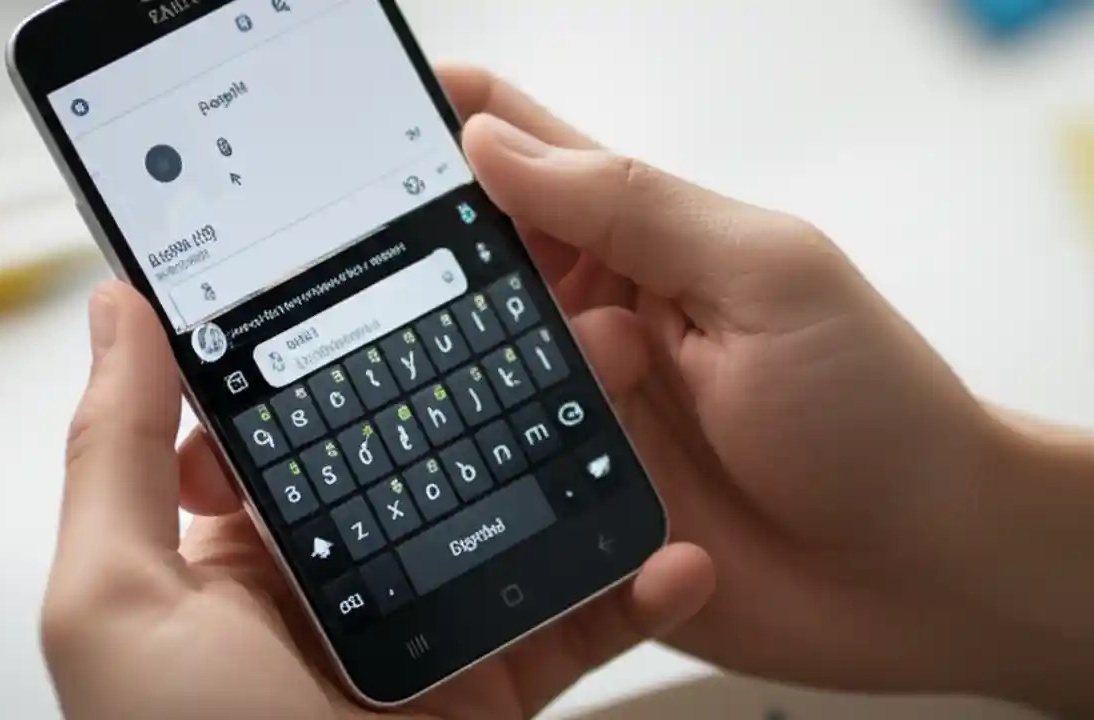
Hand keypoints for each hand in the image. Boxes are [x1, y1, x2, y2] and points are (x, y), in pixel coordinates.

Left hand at [40, 72, 716, 719]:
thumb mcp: (116, 606)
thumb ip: (118, 451)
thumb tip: (122, 307)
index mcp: (233, 547)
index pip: (303, 406)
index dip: (357, 328)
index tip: (420, 257)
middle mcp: (330, 579)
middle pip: (426, 447)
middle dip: (495, 375)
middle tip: (556, 310)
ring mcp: (418, 636)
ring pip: (513, 519)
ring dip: (579, 454)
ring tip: (626, 389)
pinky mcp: (489, 693)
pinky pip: (573, 627)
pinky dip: (633, 589)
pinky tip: (673, 551)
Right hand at [447, 69, 1015, 697]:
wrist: (921, 577)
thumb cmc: (873, 414)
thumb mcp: (767, 277)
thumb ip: (634, 208)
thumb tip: (495, 144)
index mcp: (645, 245)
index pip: (528, 162)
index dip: (453, 129)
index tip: (370, 116)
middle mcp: (597, 323)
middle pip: (474, 270)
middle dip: (439, 266)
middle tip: (427, 284)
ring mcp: (578, 415)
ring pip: (466, 371)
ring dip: (478, 373)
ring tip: (570, 381)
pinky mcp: (568, 504)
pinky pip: (489, 471)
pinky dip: (474, 463)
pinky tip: (470, 464)